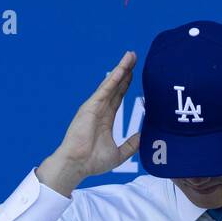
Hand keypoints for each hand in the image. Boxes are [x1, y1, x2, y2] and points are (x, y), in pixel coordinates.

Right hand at [37, 51, 140, 196]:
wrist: (78, 165)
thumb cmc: (92, 162)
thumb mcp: (119, 154)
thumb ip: (131, 145)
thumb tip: (143, 137)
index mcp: (105, 119)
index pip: (118, 97)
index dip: (126, 84)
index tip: (134, 73)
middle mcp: (100, 110)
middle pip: (116, 86)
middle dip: (125, 71)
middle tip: (134, 56)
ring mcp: (95, 107)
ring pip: (111, 84)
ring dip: (121, 69)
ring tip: (130, 55)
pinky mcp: (90, 107)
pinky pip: (105, 89)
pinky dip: (114, 78)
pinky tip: (122, 68)